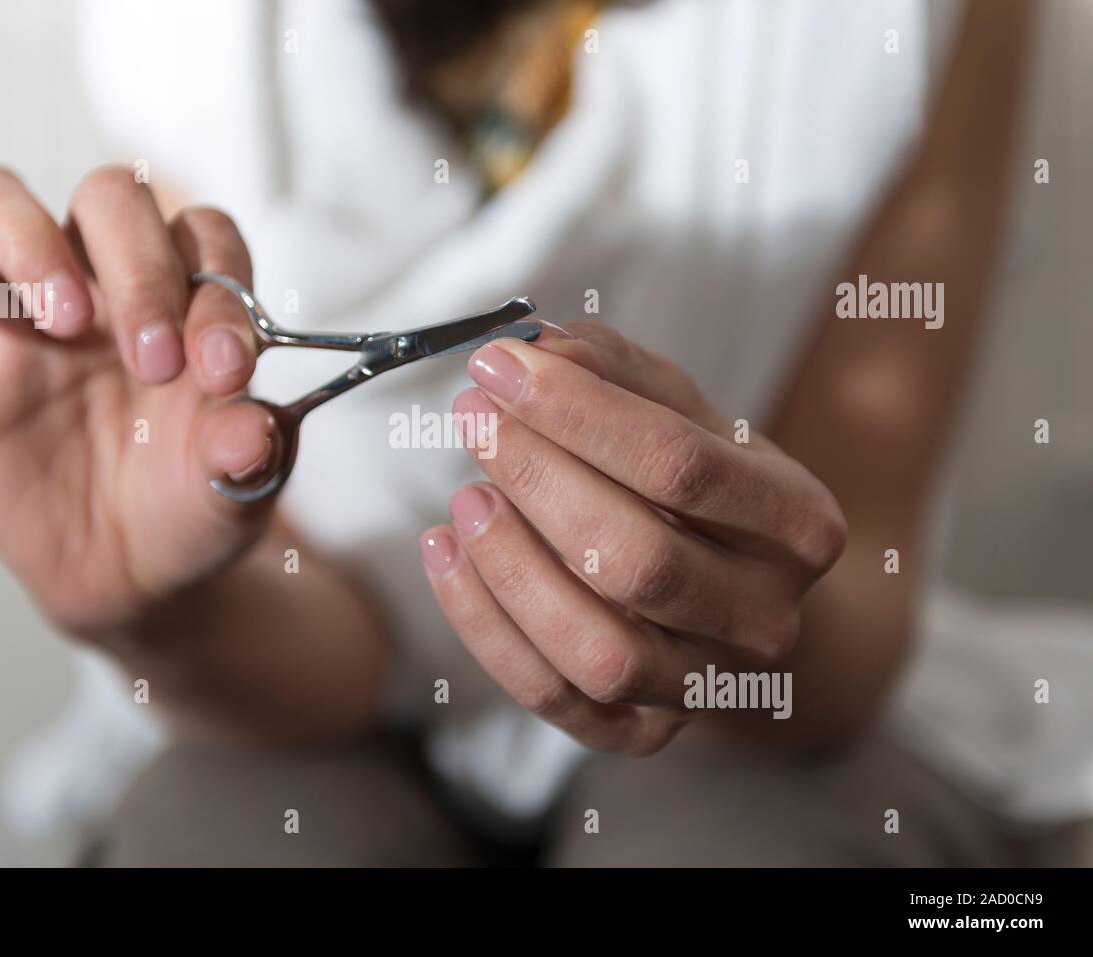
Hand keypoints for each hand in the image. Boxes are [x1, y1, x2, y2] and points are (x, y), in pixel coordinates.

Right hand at [0, 166, 273, 635]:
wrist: (128, 571)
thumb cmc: (188, 504)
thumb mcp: (237, 487)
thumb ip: (248, 449)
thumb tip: (251, 426)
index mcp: (186, 298)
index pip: (203, 236)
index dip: (221, 284)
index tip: (227, 368)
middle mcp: (105, 285)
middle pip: (109, 198)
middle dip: (140, 264)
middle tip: (154, 360)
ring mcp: (25, 312)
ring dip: (31, 242)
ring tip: (66, 319)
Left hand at [420, 323, 847, 754]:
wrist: (732, 588)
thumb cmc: (697, 483)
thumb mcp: (677, 410)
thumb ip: (614, 371)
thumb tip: (539, 348)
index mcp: (799, 524)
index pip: (683, 465)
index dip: (578, 412)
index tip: (498, 366)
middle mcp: (767, 619)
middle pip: (638, 561)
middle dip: (538, 480)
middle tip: (472, 420)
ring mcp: (705, 685)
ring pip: (596, 650)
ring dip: (510, 565)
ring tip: (463, 493)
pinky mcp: (642, 733)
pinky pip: (551, 696)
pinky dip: (483, 625)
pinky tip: (445, 551)